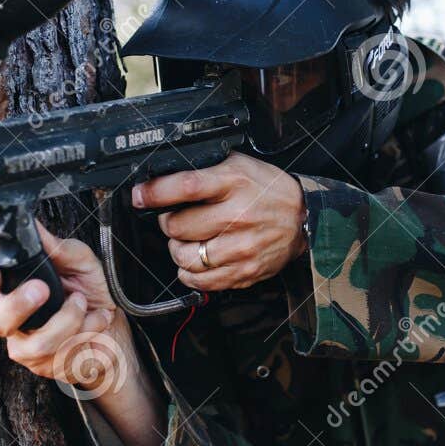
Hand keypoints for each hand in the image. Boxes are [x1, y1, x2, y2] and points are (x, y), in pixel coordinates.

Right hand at [0, 223, 164, 445]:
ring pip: (39, 343)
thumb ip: (60, 248)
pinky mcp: (47, 369)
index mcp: (17, 288)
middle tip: (43, 290)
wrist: (115, 333)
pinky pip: (63, 356)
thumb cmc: (92, 294)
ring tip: (86, 304)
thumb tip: (36, 226)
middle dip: (17, 305)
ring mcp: (28, 348)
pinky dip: (88, 333)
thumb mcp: (83, 264)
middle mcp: (15, 321)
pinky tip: (97, 322)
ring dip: (71, 319)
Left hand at [133, 153, 307, 291]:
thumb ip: (206, 169)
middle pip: (178, 226)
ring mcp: (240, 248)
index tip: (140, 196)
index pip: (185, 187)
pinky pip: (200, 280)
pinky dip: (189, 272)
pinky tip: (197, 259)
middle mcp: (236, 216)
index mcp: (233, 183)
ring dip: (177, 249)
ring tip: (187, 241)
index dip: (155, 193)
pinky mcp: (243, 272)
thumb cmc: (268, 190)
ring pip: (184, 257)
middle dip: (168, 223)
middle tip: (176, 219)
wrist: (303, 219)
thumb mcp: (240, 165)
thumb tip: (165, 177)